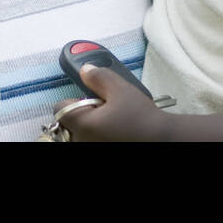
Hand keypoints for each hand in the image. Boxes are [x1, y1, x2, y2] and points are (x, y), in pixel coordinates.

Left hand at [52, 65, 168, 141]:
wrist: (162, 139)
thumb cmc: (141, 117)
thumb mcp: (121, 88)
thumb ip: (99, 76)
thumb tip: (85, 70)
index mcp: (81, 123)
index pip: (59, 108)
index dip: (72, 100)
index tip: (88, 98)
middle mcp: (81, 141)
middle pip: (69, 123)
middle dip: (82, 114)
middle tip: (103, 109)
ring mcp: (91, 149)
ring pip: (79, 135)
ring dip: (90, 127)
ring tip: (112, 122)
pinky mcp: (102, 152)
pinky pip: (92, 142)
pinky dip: (99, 137)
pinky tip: (116, 132)